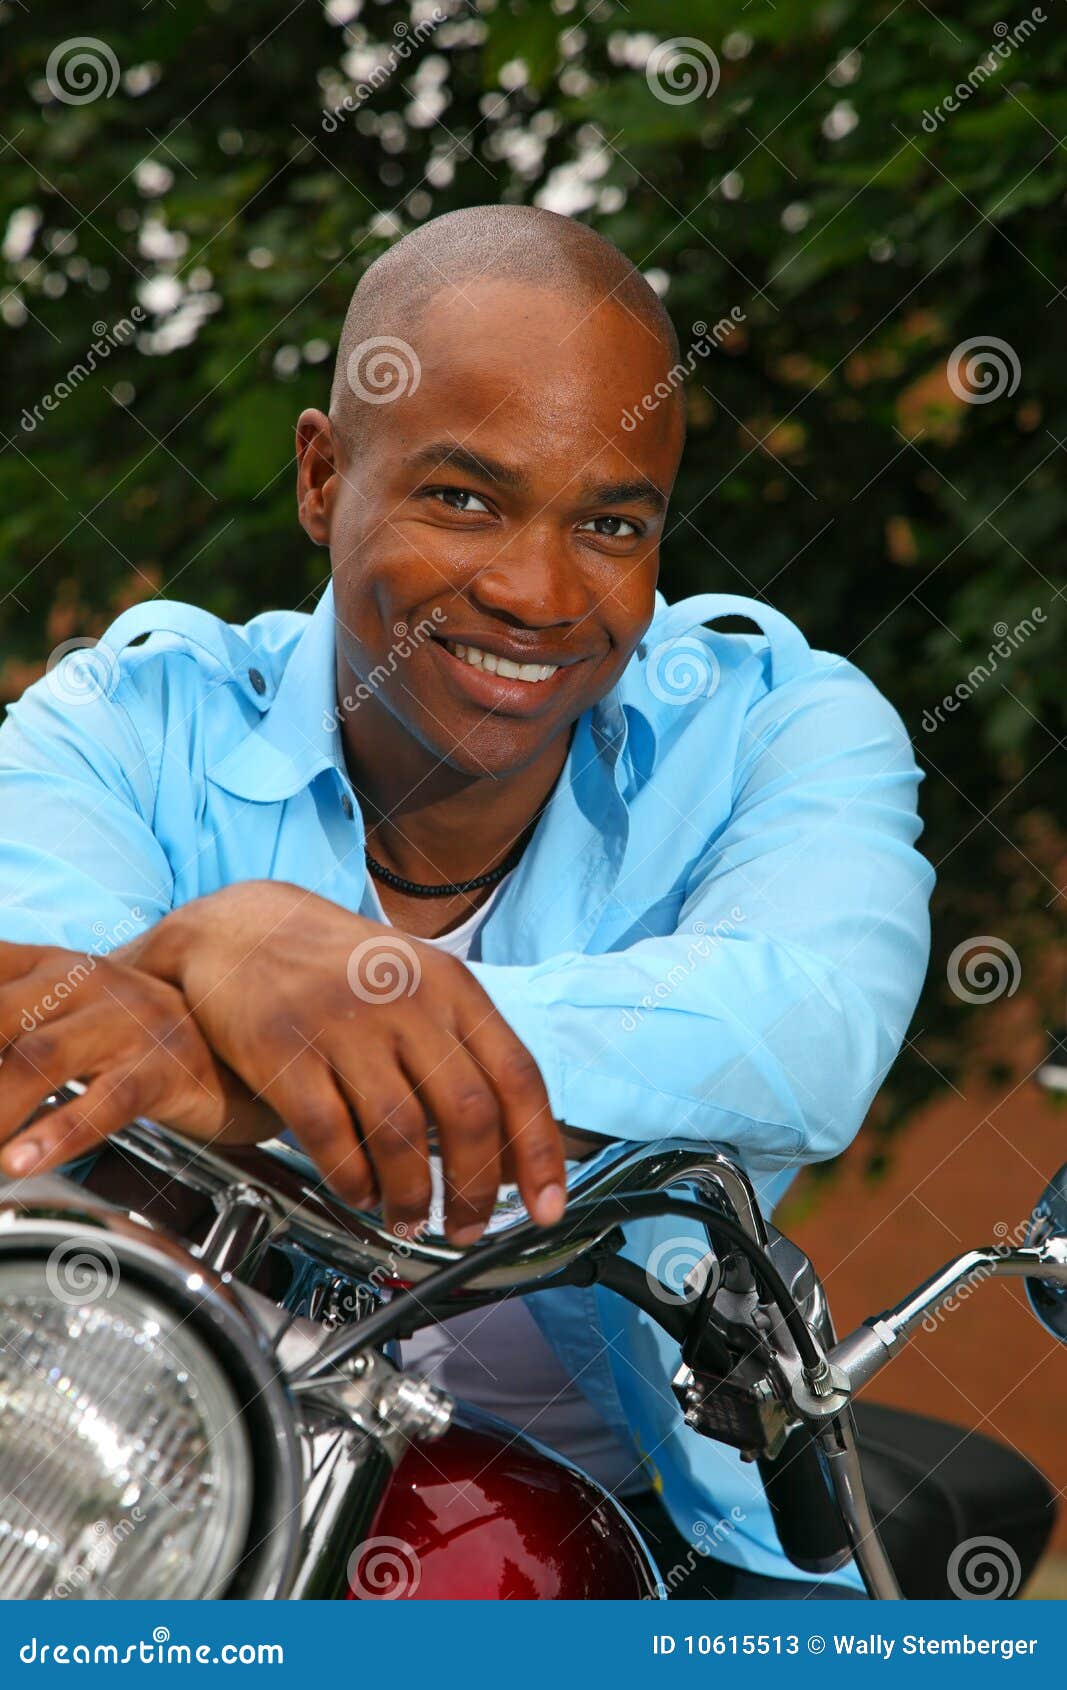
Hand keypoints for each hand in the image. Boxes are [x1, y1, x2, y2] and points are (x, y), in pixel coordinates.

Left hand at [0, 941, 271, 1177]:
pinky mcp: (162, 1066)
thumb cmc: (134, 1038)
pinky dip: (58, 1134)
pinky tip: (21, 1161)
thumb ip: (12, 1027)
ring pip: (37, 1060)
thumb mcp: (61, 1015)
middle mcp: (81, 981)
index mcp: (46, 963)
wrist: (238, 1044)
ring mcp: (123, 1021)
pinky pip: (105, 1101)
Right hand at [118, 880, 566, 1242]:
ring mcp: (343, 1022)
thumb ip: (464, 1057)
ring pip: (401, 1134)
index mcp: (451, 986)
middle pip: (467, 1112)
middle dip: (474, 1188)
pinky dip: (354, 1180)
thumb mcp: (417, 988)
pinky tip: (360, 1190)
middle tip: (466, 1229)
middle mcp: (405, 999)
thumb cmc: (342, 972)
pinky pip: (332, 1137)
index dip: (540, 1151)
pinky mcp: (283, 1049)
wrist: (242, 929)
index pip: (517, 1076)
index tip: (547, 1207)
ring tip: (410, 1219)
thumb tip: (512, 1155)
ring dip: (412, 1195)